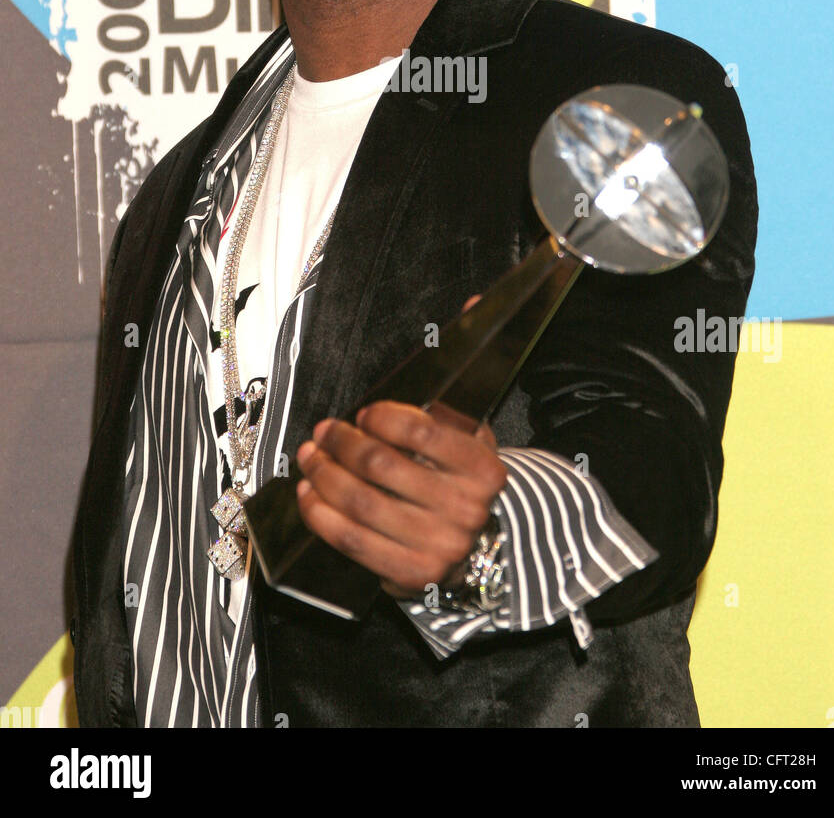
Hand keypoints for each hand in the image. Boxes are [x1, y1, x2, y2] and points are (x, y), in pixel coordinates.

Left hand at [293, 298, 506, 596]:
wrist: (479, 545)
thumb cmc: (461, 477)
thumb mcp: (471, 428)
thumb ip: (462, 374)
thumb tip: (478, 302)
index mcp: (483, 468)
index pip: (424, 432)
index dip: (385, 418)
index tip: (365, 411)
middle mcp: (465, 509)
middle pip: (383, 467)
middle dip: (343, 443)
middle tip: (325, 430)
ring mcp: (438, 546)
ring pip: (361, 503)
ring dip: (324, 476)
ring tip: (311, 456)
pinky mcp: (409, 573)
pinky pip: (351, 541)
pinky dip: (321, 516)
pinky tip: (309, 494)